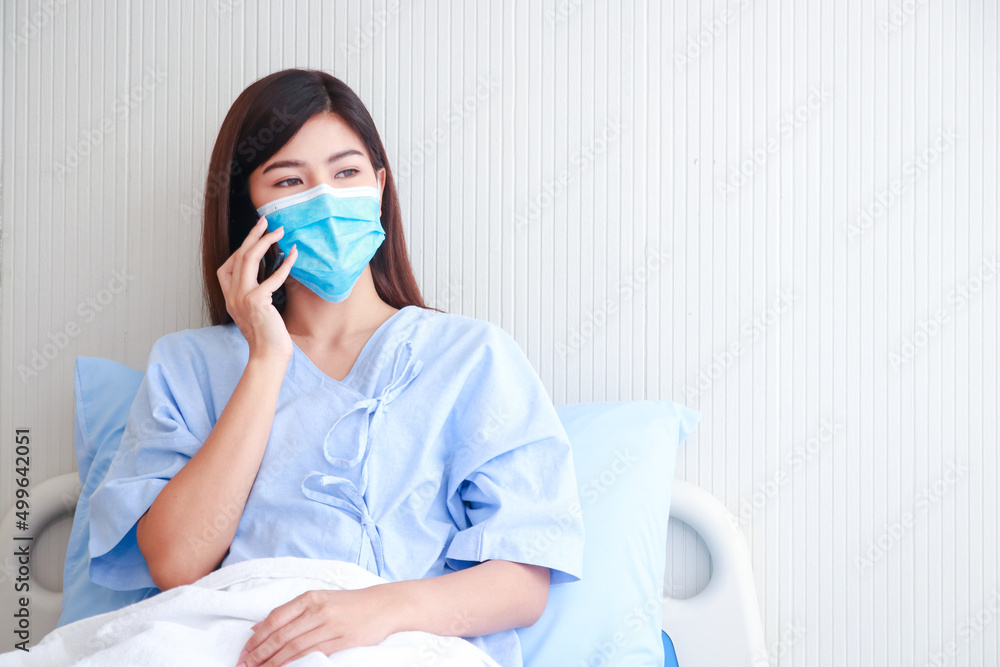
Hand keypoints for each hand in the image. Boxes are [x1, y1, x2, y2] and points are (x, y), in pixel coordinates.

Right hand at [216, 216, 297, 361]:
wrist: (268, 355)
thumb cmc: (266, 335)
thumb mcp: (254, 312)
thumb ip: (254, 294)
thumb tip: (267, 275)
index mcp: (230, 298)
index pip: (227, 267)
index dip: (241, 249)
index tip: (256, 236)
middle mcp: (232, 295)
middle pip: (239, 256)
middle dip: (252, 235)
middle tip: (266, 221)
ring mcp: (242, 297)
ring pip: (249, 258)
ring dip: (265, 241)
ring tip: (279, 231)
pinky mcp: (257, 301)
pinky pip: (272, 276)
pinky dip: (285, 264)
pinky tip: (294, 255)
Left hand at [236, 587, 399, 666]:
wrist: (384, 605)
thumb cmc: (350, 603)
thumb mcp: (320, 599)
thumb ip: (292, 612)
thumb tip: (259, 627)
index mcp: (310, 598)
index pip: (275, 619)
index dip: (256, 638)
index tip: (243, 653)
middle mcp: (319, 610)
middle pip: (282, 635)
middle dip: (259, 653)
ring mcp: (332, 626)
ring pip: (295, 647)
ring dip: (273, 662)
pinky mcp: (344, 641)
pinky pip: (314, 654)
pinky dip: (296, 664)